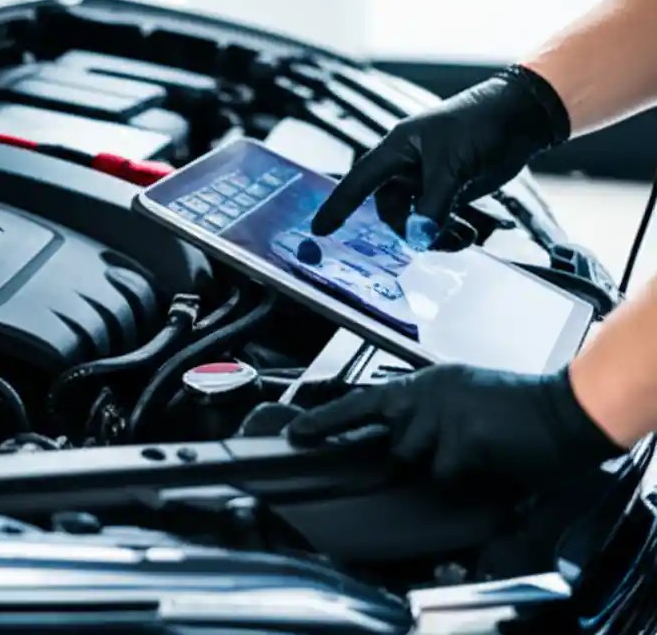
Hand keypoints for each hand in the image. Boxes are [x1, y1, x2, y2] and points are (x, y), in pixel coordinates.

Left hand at [286, 364, 622, 488]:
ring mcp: (439, 416)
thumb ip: (424, 411)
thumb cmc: (518, 406)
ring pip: (416, 463)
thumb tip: (395, 437)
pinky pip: (446, 476)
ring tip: (479, 445)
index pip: (361, 401)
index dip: (326, 419)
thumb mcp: (460, 396)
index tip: (296, 433)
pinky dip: (467, 475)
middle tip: (456, 442)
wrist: (564, 409)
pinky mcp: (459, 439)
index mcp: (423, 383)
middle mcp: (424, 395)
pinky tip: (489, 457)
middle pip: (390, 445)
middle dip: (414, 454)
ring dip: (444, 465)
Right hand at [311, 65, 569, 248]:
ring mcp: (427, 179)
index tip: (319, 229)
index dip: (338, 206)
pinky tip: (466, 233)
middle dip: (408, 229)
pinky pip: (436, 220)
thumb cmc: (480, 124)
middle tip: (434, 238)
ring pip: (414, 219)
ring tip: (462, 237)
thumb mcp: (452, 166)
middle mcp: (407, 166)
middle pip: (390, 210)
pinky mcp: (449, 190)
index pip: (358, 182)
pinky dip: (447, 231)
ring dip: (433, 234)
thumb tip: (418, 238)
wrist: (522, 117)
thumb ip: (433, 205)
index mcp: (397, 149)